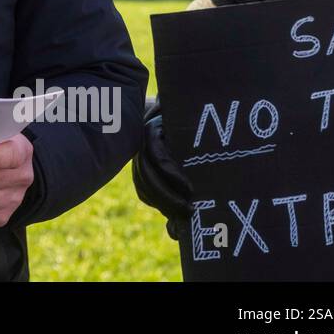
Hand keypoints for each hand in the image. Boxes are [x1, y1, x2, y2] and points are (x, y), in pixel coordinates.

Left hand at [132, 111, 193, 238]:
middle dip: (166, 205)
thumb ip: (178, 196)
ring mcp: (144, 139)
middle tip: (189, 217)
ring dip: (168, 194)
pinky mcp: (151, 127)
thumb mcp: (188, 168)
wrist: (190, 99)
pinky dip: (170, 174)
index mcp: (146, 162)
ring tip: (191, 205)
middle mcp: (141, 151)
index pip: (146, 191)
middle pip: (146, 184)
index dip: (161, 206)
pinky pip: (156, 155)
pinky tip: (187, 186)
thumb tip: (173, 235)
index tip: (179, 221)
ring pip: (148, 172)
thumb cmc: (190, 137)